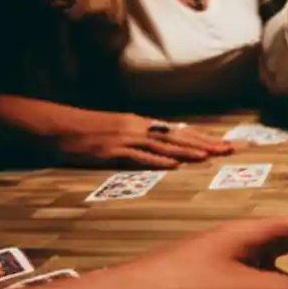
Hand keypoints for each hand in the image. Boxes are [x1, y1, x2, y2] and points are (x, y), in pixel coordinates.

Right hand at [55, 114, 233, 168]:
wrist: (58, 126)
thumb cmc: (88, 130)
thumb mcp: (119, 130)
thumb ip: (141, 140)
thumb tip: (163, 150)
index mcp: (142, 123)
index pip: (180, 131)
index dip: (204, 138)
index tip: (225, 143)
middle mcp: (138, 128)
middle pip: (179, 136)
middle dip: (205, 143)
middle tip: (229, 150)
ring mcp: (126, 139)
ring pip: (163, 145)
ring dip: (186, 152)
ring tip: (208, 157)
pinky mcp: (113, 151)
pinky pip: (138, 157)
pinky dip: (157, 161)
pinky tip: (172, 165)